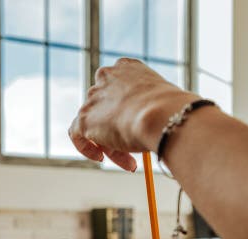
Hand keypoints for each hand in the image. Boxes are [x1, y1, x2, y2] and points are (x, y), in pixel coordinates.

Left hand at [68, 58, 197, 170]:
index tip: (138, 129)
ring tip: (129, 161)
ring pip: (96, 125)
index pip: (120, 91)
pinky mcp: (84, 117)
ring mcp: (94, 96)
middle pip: (107, 109)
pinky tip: (101, 157)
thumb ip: (151, 109)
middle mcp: (107, 76)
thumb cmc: (171, 111)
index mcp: (127, 67)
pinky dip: (87, 148)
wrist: (160, 115)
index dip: (128, 113)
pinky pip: (77, 134)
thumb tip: (150, 127)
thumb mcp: (163, 103)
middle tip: (135, 152)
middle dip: (120, 132)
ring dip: (112, 145)